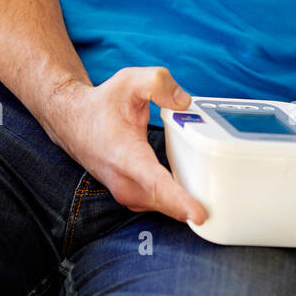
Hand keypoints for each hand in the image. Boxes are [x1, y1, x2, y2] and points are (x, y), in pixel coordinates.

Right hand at [47, 66, 207, 224]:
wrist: (72, 121)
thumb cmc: (102, 104)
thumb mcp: (130, 80)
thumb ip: (159, 83)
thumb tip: (183, 102)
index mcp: (126, 155)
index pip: (155, 182)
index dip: (179, 200)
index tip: (198, 214)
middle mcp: (124, 180)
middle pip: (165, 202)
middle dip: (192, 207)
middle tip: (222, 209)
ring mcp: (127, 193)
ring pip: (164, 207)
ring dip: (185, 207)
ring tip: (213, 204)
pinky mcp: (132, 197)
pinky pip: (160, 205)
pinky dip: (176, 204)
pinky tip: (193, 197)